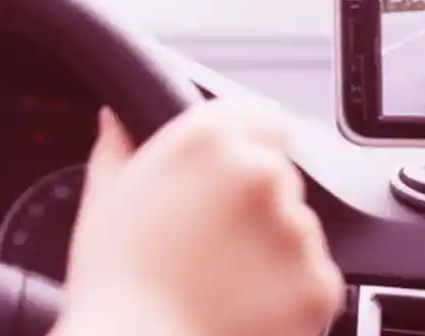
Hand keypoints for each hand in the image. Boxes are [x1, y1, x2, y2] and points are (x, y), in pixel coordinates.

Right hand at [56, 101, 343, 335]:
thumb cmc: (114, 282)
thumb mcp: (105, 199)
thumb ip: (120, 145)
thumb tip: (118, 118)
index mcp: (208, 140)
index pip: (263, 117)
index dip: (247, 146)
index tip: (227, 176)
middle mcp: (261, 174)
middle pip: (278, 177)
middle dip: (254, 204)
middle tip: (209, 241)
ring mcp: (296, 230)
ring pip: (296, 230)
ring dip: (272, 249)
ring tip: (220, 282)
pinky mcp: (319, 284)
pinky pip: (311, 279)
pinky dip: (287, 294)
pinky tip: (240, 307)